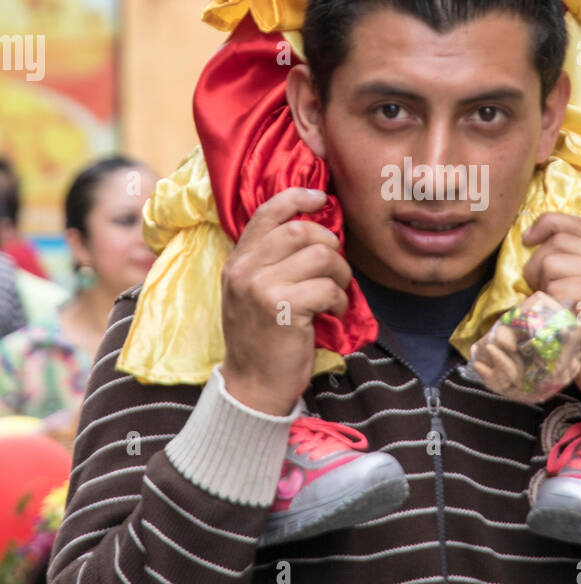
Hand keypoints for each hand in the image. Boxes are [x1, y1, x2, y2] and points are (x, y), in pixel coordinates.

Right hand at [220, 187, 350, 414]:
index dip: (298, 198)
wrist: (252, 385)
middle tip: (335, 269)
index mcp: (238, 261)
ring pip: (320, 255)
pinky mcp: (282, 308)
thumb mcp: (252, 293)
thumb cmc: (261, 338)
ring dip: (339, 274)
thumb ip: (270, 261)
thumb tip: (313, 229)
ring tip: (335, 293)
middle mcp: (245, 269)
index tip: (321, 199)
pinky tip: (333, 313)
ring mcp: (261, 288)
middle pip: (302, 230)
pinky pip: (327, 287)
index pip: (267, 213)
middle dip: (330, 245)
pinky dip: (340, 300)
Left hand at [521, 213, 580, 420]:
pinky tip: (558, 321)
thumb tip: (540, 253)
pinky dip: (547, 304)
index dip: (547, 224)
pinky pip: (555, 288)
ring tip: (553, 309)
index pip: (578, 225)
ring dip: (541, 286)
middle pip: (559, 242)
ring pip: (553, 263)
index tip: (527, 239)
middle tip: (541, 292)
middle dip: (538, 265)